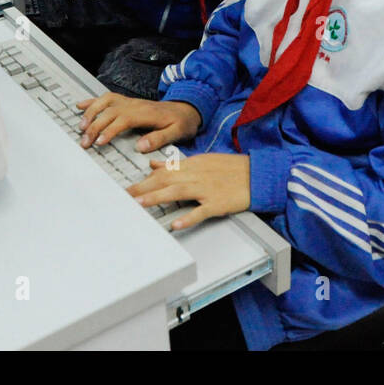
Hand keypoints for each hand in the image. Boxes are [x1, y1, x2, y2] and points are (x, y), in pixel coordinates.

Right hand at [77, 93, 200, 150]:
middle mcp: (135, 105)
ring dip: (91, 112)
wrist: (187, 108)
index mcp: (146, 114)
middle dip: (94, 126)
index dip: (109, 130)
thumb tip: (141, 146)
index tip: (99, 142)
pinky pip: (107, 98)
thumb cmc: (181, 122)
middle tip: (84, 142)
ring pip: (105, 102)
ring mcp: (130, 102)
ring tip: (81, 127)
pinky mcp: (127, 102)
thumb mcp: (177, 132)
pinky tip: (80, 105)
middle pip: (109, 112)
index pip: (122, 119)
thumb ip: (160, 139)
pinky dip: (93, 101)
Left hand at [128, 153, 249, 231]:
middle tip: (125, 196)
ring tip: (141, 204)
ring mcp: (208, 189)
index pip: (163, 171)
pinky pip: (201, 211)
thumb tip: (154, 164)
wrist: (258, 174)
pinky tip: (176, 224)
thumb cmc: (232, 168)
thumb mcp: (203, 160)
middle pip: (166, 180)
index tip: (128, 188)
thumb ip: (176, 164)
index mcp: (193, 164)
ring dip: (158, 197)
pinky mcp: (218, 203)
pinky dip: (189, 217)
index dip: (144, 180)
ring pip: (179, 192)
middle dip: (143, 188)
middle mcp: (197, 175)